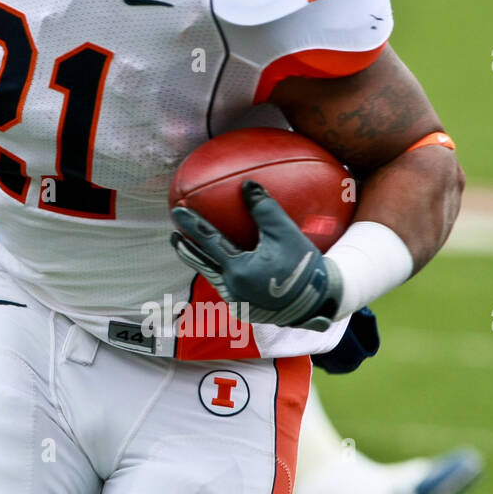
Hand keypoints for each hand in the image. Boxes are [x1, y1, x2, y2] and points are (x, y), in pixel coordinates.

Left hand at [169, 180, 342, 329]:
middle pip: (202, 264)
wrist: (319, 303)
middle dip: (185, 248)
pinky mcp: (244, 309)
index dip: (191, 225)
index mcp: (239, 271)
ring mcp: (237, 302)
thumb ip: (264, 208)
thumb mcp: (286, 233)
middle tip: (172, 233)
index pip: (208, 243)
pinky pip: (225, 286)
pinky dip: (217, 272)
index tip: (177, 210)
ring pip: (212, 277)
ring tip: (186, 247)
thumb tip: (247, 184)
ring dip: (199, 261)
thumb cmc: (304, 265)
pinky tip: (217, 265)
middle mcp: (233, 289)